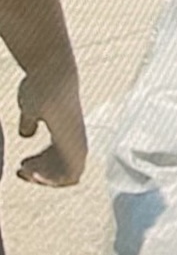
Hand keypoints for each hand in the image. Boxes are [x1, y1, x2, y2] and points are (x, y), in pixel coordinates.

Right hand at [16, 70, 86, 187]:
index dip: (40, 168)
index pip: (57, 160)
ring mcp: (77, 140)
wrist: (51, 74)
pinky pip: (72, 173)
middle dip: (41, 176)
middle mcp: (74, 138)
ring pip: (69, 175)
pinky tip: (32, 172)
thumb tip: (27, 134)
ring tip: (25, 171)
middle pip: (63, 170)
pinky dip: (54, 179)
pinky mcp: (75, 142)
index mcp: (65, 131)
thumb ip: (30, 122)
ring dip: (46, 180)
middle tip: (21, 171)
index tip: (21, 165)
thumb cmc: (40, 87)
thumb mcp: (31, 109)